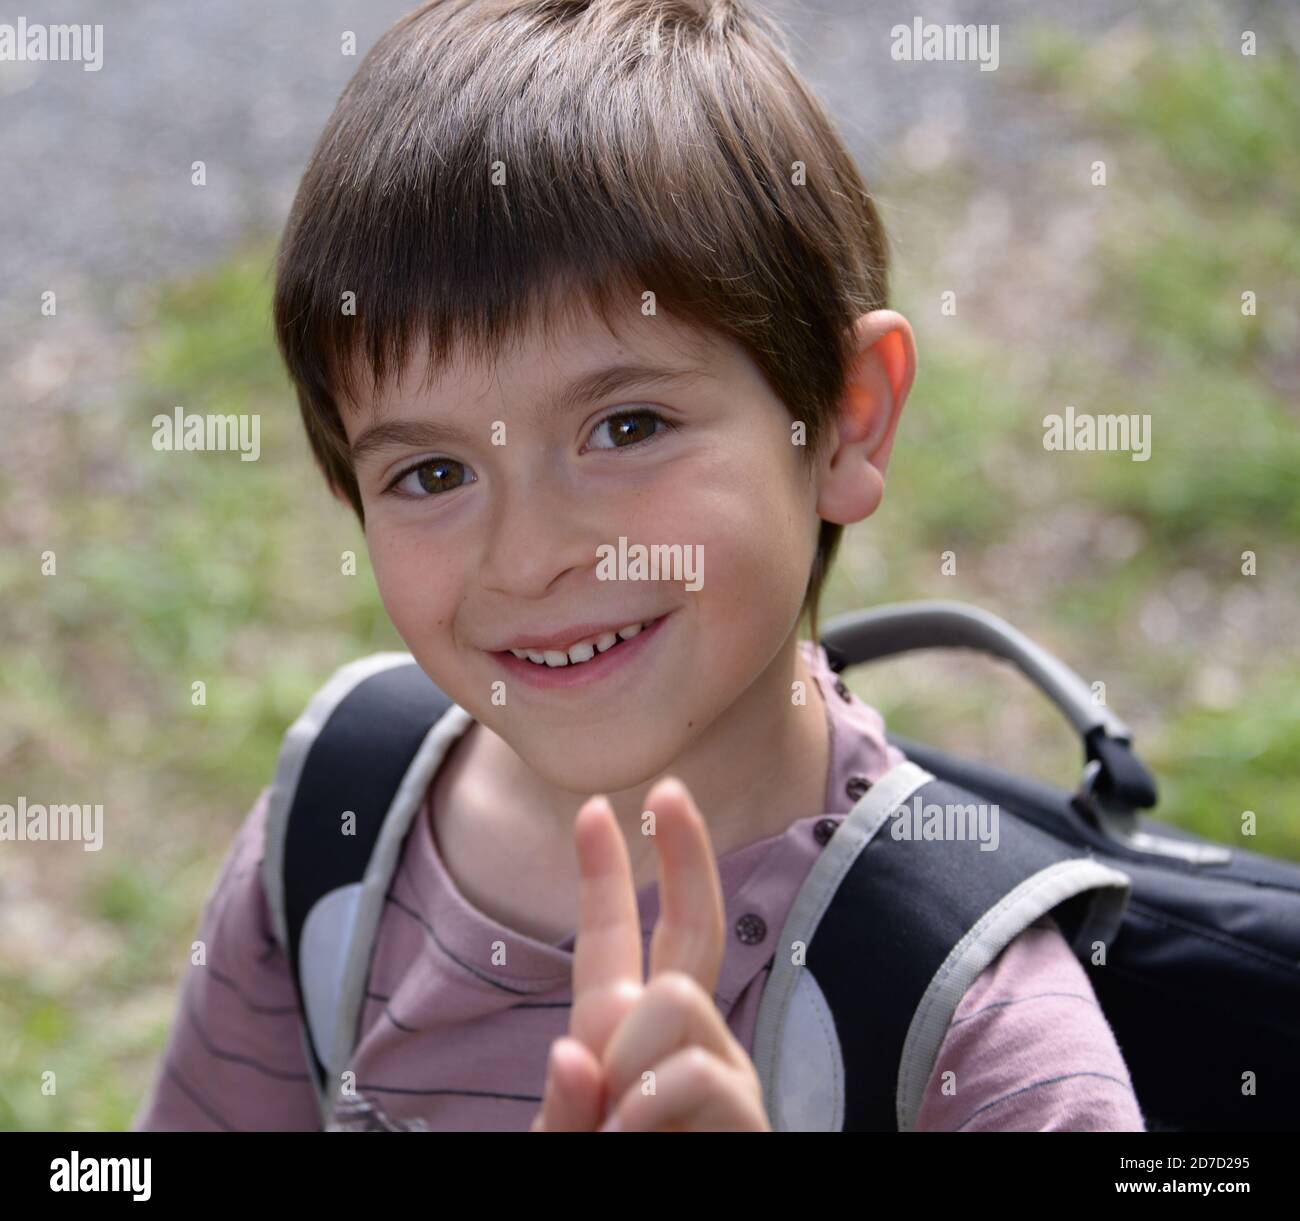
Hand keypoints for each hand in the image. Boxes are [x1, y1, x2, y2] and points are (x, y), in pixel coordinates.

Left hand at [530, 776, 770, 1131]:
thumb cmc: (604, 1188)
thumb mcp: (562, 1150)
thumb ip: (562, 1112)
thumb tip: (571, 1054)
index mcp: (626, 1043)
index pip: (617, 946)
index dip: (603, 876)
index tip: (594, 810)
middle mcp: (685, 1045)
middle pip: (695, 926)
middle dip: (685, 852)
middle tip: (670, 788)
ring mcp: (725, 1075)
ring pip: (676, 999)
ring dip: (631, 1064)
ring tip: (620, 1132)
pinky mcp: (749, 1115)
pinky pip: (694, 1071)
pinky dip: (650, 1111)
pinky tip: (638, 1144)